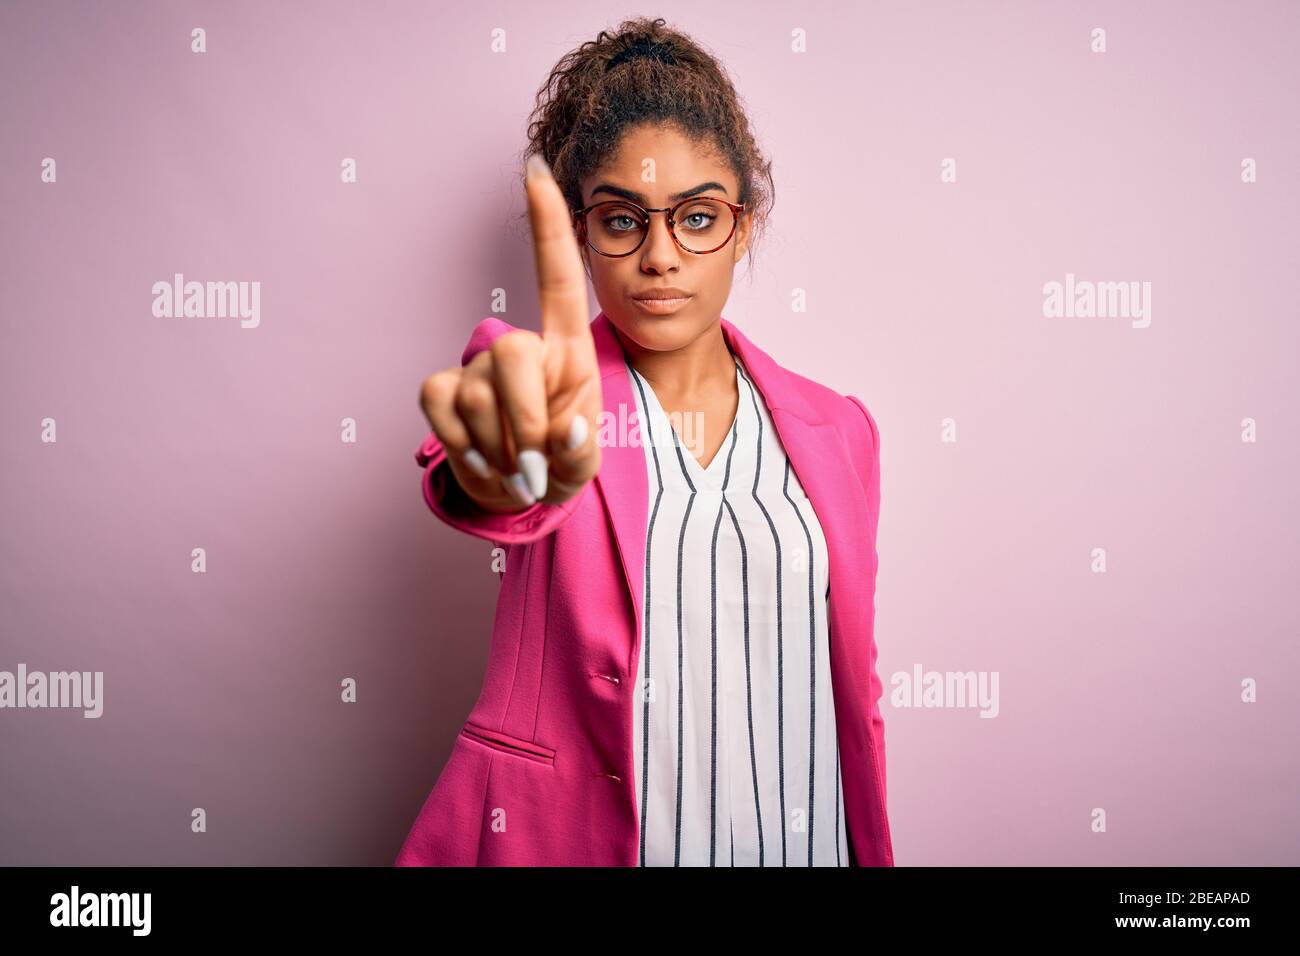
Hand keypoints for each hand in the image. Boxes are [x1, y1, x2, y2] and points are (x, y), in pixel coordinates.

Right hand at [418, 154, 601, 511]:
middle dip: (524, 419)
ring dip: (499, 451)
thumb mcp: (584, 465)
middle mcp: (520, 348)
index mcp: (566, 350)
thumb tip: (571, 431)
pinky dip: (466, 452)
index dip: (547, 225)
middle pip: (511, 353)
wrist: (518, 496)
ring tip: (514, 470)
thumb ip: (583, 454)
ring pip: (476, 398)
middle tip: (534, 469)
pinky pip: (442, 412)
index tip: (536, 171)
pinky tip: (484, 464)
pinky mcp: (439, 390)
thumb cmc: (560, 464)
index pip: (557, 278)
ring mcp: (474, 366)